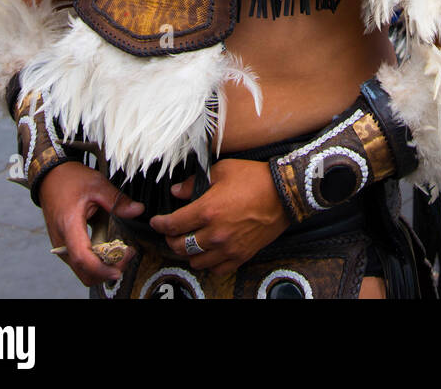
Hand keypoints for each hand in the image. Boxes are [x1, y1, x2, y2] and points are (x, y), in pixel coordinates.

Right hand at [38, 162, 143, 286]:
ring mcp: (62, 246)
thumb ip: (117, 200)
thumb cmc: (71, 180)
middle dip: (107, 271)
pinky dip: (97, 262)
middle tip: (127, 255)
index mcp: (69, 225)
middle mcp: (62, 241)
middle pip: (84, 273)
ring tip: (122, 251)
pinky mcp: (65, 247)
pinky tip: (110, 248)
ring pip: (83, 271)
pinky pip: (81, 263)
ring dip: (103, 268)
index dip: (102, 268)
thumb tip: (138, 210)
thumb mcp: (97, 184)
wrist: (51, 178)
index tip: (119, 268)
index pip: (83, 258)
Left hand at [149, 159, 289, 275]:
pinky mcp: (240, 256)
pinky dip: (208, 263)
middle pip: (181, 246)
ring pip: (196, 261)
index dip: (160, 224)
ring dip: (189, 252)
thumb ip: (195, 183)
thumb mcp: (222, 170)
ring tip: (190, 242)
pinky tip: (208, 253)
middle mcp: (215, 233)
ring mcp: (228, 248)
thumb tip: (177, 191)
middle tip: (172, 232)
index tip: (157, 222)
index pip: (173, 225)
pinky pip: (216, 269)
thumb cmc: (254, 179)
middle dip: (171, 239)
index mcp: (207, 210)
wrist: (283, 193)